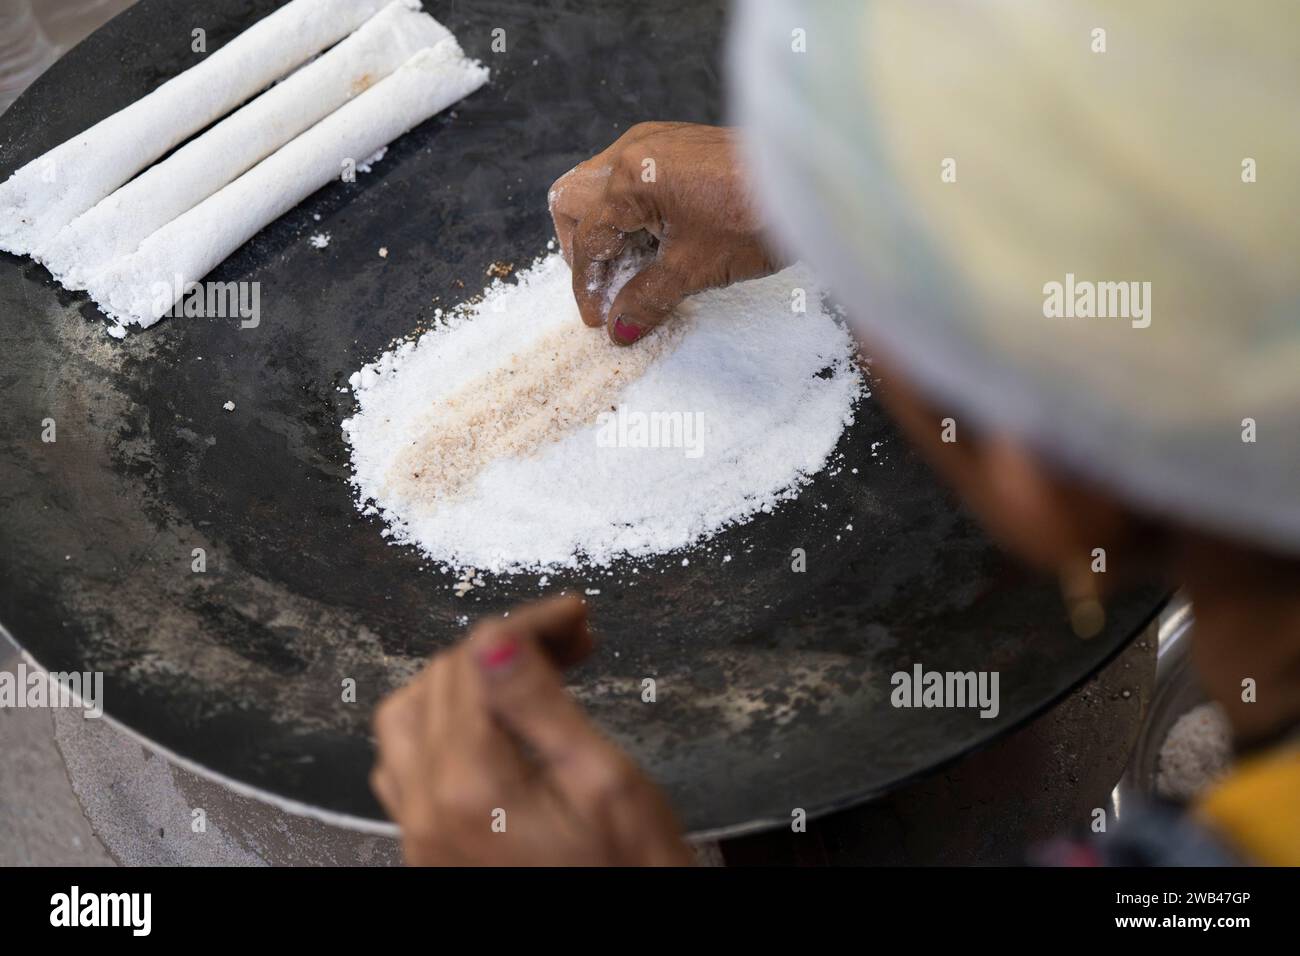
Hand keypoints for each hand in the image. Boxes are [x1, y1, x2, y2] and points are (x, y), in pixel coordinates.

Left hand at [370, 595, 691, 865]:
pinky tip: (484, 724)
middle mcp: (427, 805)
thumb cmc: (628, 876)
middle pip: (442, 678)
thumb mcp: (607, 782)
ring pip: (408, 715)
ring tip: (525, 674)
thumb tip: (498, 638)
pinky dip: (436, 725)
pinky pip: (403, 764)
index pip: (478, 659)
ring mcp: (418, 829)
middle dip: (505, 644)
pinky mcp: (425, 844)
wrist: (625, 941)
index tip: (574, 617)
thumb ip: (543, 705)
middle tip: (569, 642)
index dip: (531, 623)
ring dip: (462, 680)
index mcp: (470, 784)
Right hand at [548, 121, 780, 344]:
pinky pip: (633, 178)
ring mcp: (656, 142)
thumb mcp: (693, 269)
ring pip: (601, 186)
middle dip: (582, 248)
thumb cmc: (754, 217)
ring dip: (607, 229)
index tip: (601, 319)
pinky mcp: (679, 145)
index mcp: (629, 179)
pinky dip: (631, 213)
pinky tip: (656, 242)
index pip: (589, 240)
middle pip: (575, 200)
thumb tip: (619, 328)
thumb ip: (647, 299)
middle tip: (603, 285)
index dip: (588, 287)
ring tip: (630, 268)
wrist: (811, 180)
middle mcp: (633, 150)